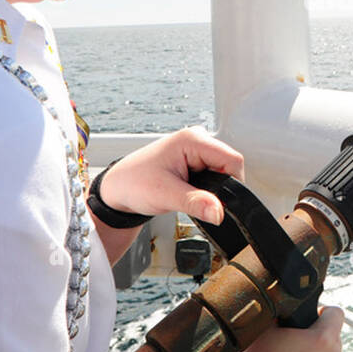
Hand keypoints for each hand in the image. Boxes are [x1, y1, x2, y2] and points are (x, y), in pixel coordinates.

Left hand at [99, 126, 243, 223]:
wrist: (120, 189)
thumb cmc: (133, 183)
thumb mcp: (165, 195)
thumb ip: (195, 202)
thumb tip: (219, 212)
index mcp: (192, 140)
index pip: (232, 160)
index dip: (232, 183)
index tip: (219, 202)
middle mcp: (197, 140)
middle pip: (230, 166)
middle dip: (220, 188)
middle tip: (197, 200)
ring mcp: (197, 150)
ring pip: (223, 172)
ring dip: (213, 189)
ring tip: (190, 195)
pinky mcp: (196, 160)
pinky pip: (214, 175)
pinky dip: (207, 189)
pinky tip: (191, 192)